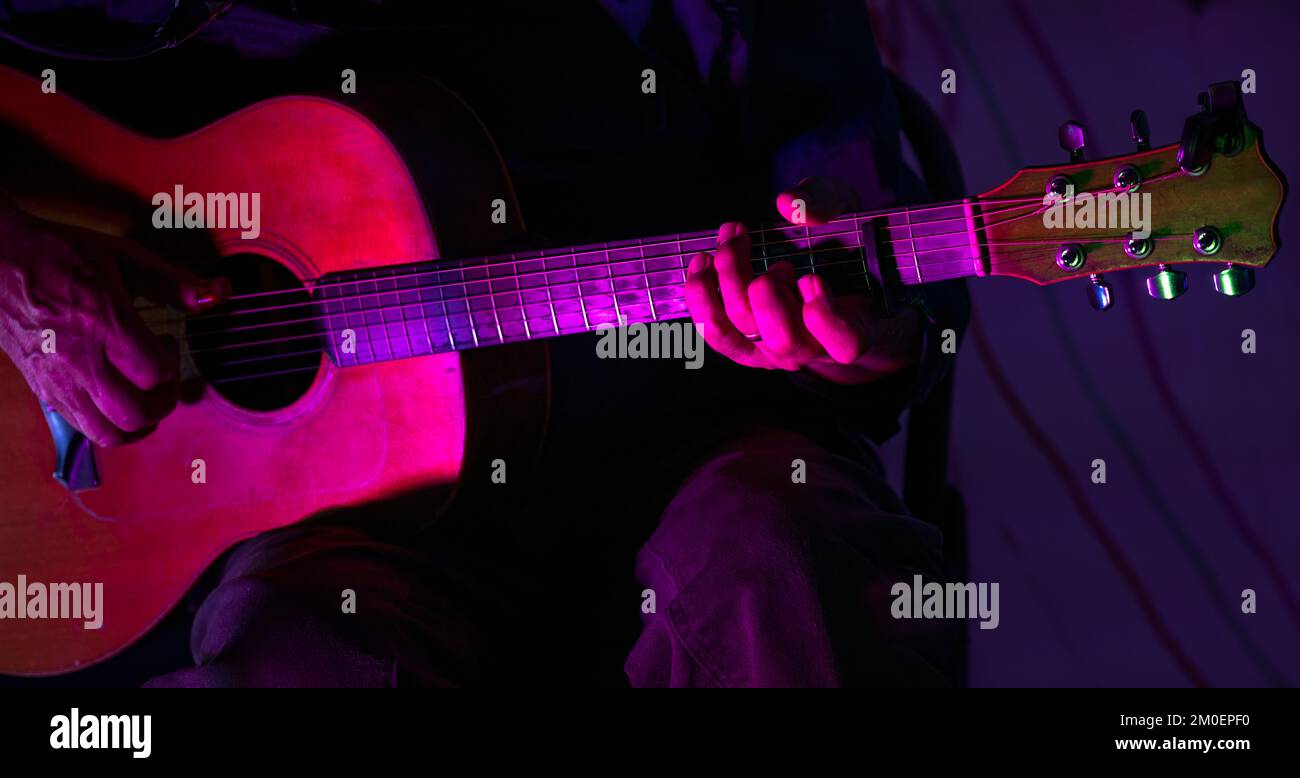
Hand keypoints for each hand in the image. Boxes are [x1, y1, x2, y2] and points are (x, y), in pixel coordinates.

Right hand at [0, 205, 226, 445]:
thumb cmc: (59, 254)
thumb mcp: (122, 256)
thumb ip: (173, 282)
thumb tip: (219, 292)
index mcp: (103, 321)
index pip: (154, 370)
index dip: (172, 363)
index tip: (166, 343)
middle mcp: (79, 357)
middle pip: (135, 413)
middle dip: (163, 401)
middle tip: (162, 377)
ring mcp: (56, 379)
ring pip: (108, 433)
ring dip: (138, 424)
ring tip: (143, 396)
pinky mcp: (42, 390)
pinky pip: (82, 428)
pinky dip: (108, 425)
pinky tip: (114, 399)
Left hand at [684, 177, 920, 384]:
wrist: (819, 282)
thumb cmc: (839, 245)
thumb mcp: (845, 212)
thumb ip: (826, 202)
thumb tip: (788, 203)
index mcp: (853, 328)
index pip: (845, 343)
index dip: (826, 316)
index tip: (811, 277)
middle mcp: (811, 350)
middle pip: (782, 337)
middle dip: (767, 288)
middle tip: (773, 256)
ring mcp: (773, 354)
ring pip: (744, 329)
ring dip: (728, 279)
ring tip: (730, 240)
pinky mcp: (742, 348)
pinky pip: (716, 332)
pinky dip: (702, 297)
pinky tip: (702, 262)